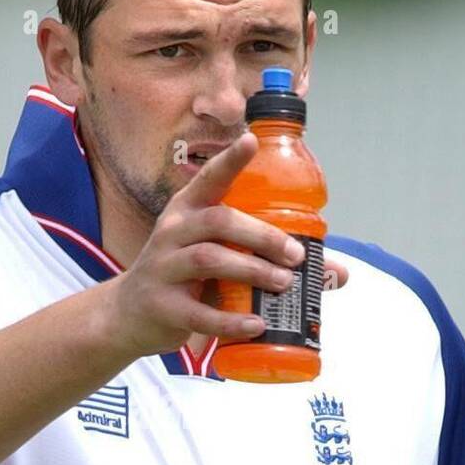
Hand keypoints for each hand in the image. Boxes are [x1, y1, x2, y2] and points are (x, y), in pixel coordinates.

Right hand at [107, 132, 305, 356]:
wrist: (128, 315)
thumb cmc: (184, 278)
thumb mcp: (217, 257)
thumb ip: (265, 258)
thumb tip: (336, 272)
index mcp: (187, 211)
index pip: (209, 179)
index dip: (230, 160)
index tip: (251, 140)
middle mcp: (172, 232)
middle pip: (218, 221)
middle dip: (261, 235)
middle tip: (295, 254)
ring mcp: (163, 268)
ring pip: (209, 260)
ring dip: (251, 270)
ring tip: (283, 283)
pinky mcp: (162, 306)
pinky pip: (199, 313)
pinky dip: (231, 319)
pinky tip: (256, 324)